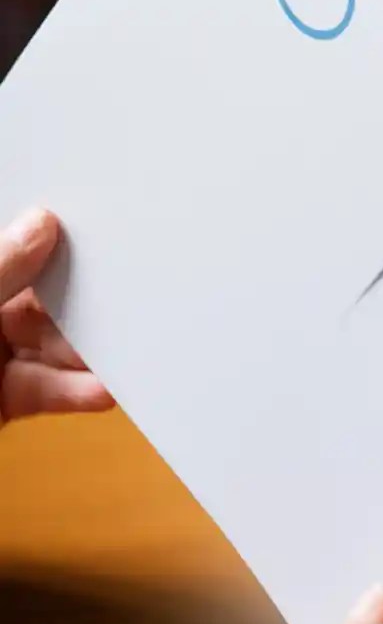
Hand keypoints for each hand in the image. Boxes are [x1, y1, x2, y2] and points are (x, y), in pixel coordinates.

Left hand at [0, 208, 112, 425]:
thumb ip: (1, 268)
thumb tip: (41, 223)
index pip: (19, 252)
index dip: (56, 245)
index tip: (102, 236)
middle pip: (46, 302)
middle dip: (85, 308)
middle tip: (127, 302)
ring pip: (55, 348)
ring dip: (89, 355)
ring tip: (126, 354)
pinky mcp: (5, 400)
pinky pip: (50, 390)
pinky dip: (79, 391)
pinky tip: (103, 389)